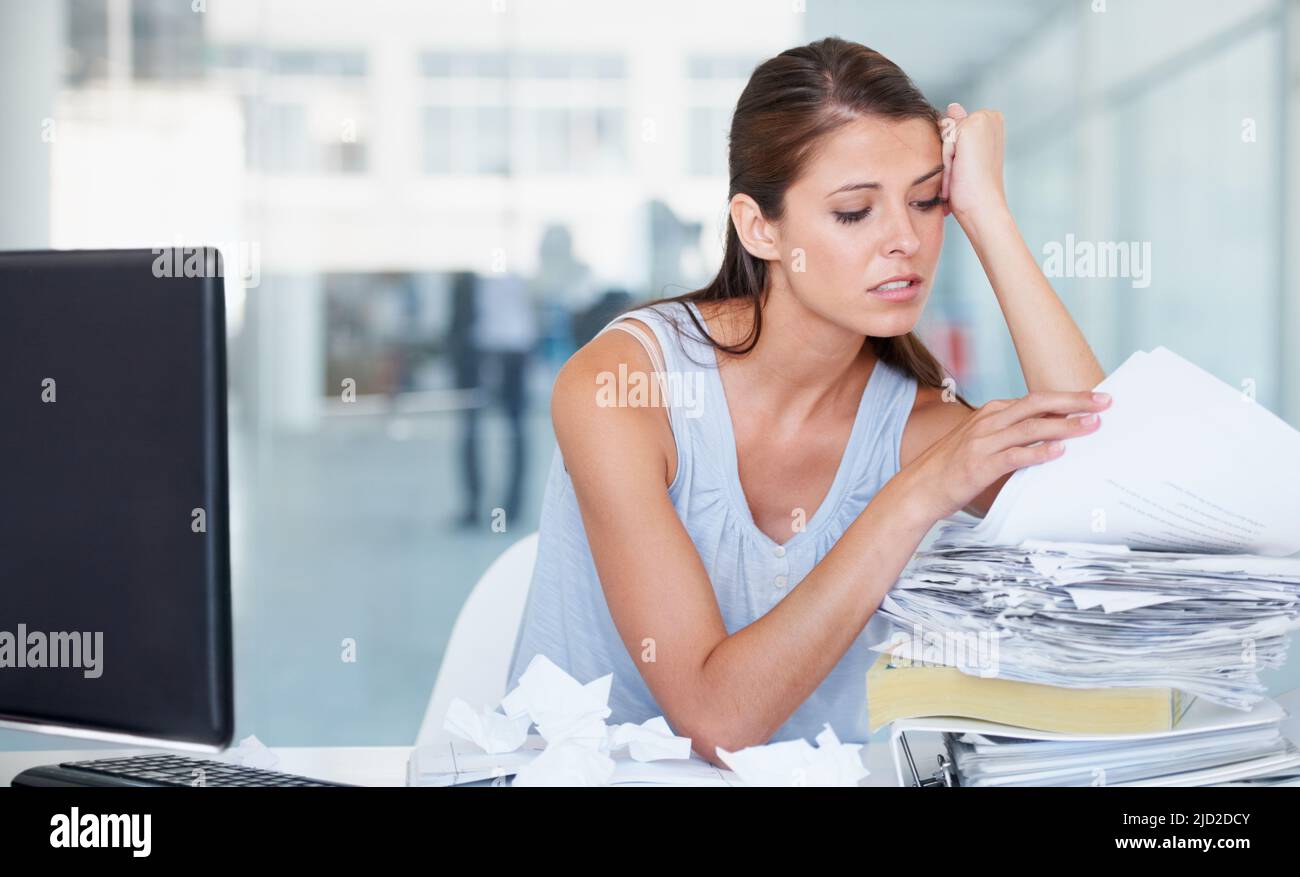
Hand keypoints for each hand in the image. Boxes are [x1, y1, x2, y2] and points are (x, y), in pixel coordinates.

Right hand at [900, 390, 1111, 522]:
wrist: (917, 489)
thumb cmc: (951, 469)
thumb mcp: (980, 444)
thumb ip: (1009, 437)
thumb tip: (1048, 438)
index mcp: (989, 414)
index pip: (1034, 400)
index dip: (1066, 398)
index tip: (1094, 398)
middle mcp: (987, 422)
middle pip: (1037, 404)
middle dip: (1074, 402)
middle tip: (1105, 402)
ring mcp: (982, 443)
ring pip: (1030, 427)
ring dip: (1064, 426)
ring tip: (1091, 426)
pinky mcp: (979, 465)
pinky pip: (1014, 456)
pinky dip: (1038, 452)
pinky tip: (1059, 453)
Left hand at [940, 103, 1007, 221]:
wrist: (983, 206)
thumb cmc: (974, 188)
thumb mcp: (964, 155)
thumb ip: (958, 128)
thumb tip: (953, 106)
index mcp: (991, 120)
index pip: (954, 128)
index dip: (954, 153)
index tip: (968, 170)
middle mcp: (989, 116)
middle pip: (947, 130)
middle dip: (950, 156)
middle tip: (965, 174)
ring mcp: (981, 119)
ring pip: (943, 136)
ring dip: (947, 161)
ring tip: (961, 175)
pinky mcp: (970, 127)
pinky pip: (942, 142)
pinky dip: (946, 162)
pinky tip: (958, 172)